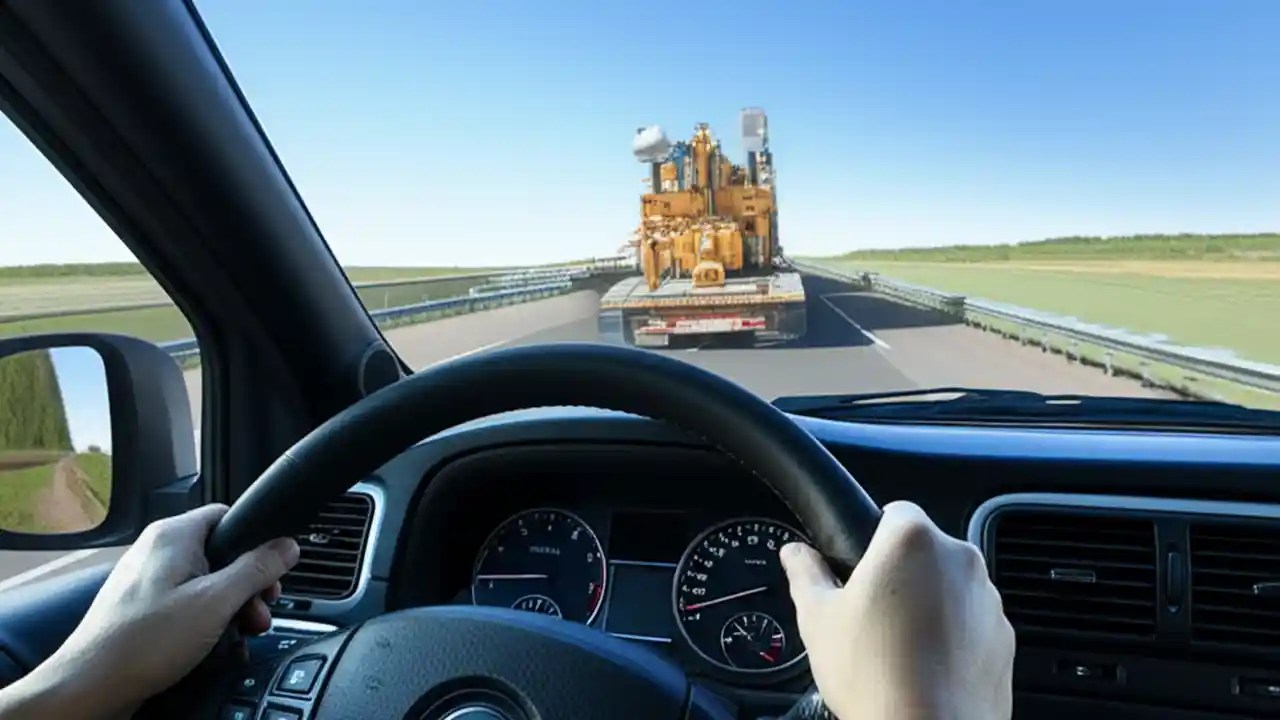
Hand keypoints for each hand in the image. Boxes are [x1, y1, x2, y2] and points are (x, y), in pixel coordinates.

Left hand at [0, 504, 299, 719]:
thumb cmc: (144, 641)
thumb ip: (257, 570)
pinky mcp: (143, 605)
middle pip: (222, 554)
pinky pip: (187, 602)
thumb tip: (287, 546)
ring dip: (231, 607)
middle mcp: (158, 549)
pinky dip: (207, 619)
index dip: (258, 542)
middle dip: (248, 586)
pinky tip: (215, 643)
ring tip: (239, 633)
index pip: (229, 516)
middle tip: (258, 612)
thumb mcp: (216, 602)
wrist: (92, 684)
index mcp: (174, 535)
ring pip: (206, 581)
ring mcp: (148, 578)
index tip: (273, 571)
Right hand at [781, 501, 1013, 719]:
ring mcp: (989, 599)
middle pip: (923, 550)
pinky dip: (953, 634)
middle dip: (900, 574)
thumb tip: (795, 554)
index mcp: (912, 540)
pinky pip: (972, 621)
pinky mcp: (1005, 636)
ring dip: (929, 603)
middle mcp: (959, 559)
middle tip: (871, 614)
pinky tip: (925, 665)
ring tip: (898, 646)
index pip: (892, 511)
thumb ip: (806, 574)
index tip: (859, 569)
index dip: (871, 538)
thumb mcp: (818, 619)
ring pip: (949, 586)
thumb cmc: (874, 676)